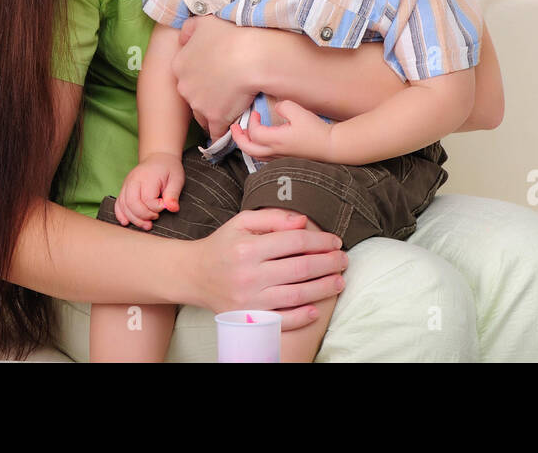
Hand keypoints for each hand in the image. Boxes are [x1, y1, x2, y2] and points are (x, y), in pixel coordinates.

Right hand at [114, 152, 184, 229]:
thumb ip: (173, 194)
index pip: (148, 199)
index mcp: (147, 177)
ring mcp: (126, 185)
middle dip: (144, 216)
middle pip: (132, 203)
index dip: (157, 207)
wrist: (158, 158)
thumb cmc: (169, 169)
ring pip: (123, 206)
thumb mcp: (177, 179)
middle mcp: (133, 180)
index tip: (165, 205)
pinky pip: (118, 204)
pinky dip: (121, 214)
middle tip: (155, 218)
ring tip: (146, 225)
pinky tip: (127, 222)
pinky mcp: (124, 189)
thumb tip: (173, 208)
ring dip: (134, 219)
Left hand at [172, 15, 264, 135]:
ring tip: (231, 105)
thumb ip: (188, 29)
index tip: (213, 74)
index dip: (199, 75)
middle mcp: (184, 86)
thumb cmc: (230, 35)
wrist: (252, 56)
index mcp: (179, 64)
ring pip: (202, 113)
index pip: (185, 75)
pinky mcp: (215, 118)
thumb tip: (182, 39)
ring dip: (213, 111)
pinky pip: (217, 131)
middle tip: (224, 87)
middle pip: (192, 94)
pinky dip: (223, 131)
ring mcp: (199, 104)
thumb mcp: (205, 22)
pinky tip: (232, 126)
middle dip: (205, 94)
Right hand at [193, 208, 346, 330]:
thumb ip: (273, 218)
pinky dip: (301, 316)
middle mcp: (248, 274)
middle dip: (328, 263)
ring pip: (296, 294)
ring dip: (323, 288)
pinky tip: (316, 309)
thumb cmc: (223, 245)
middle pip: (300, 268)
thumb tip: (303, 222)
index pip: (294, 242)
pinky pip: (280, 320)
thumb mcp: (242, 222)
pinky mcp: (248, 318)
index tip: (335, 241)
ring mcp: (249, 300)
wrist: (194, 275)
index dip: (320, 240)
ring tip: (339, 281)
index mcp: (248, 247)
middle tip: (344, 260)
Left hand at [230, 101, 334, 163]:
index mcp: (276, 140)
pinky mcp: (285, 160)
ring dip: (246, 145)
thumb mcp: (299, 112)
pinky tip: (259, 144)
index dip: (251, 122)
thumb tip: (276, 108)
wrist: (331, 147)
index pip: (254, 133)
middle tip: (234, 129)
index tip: (256, 114)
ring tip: (244, 136)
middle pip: (248, 149)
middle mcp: (275, 152)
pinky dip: (256, 150)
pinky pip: (264, 158)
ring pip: (255, 155)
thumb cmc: (316, 131)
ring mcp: (280, 158)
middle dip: (238, 138)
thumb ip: (283, 107)